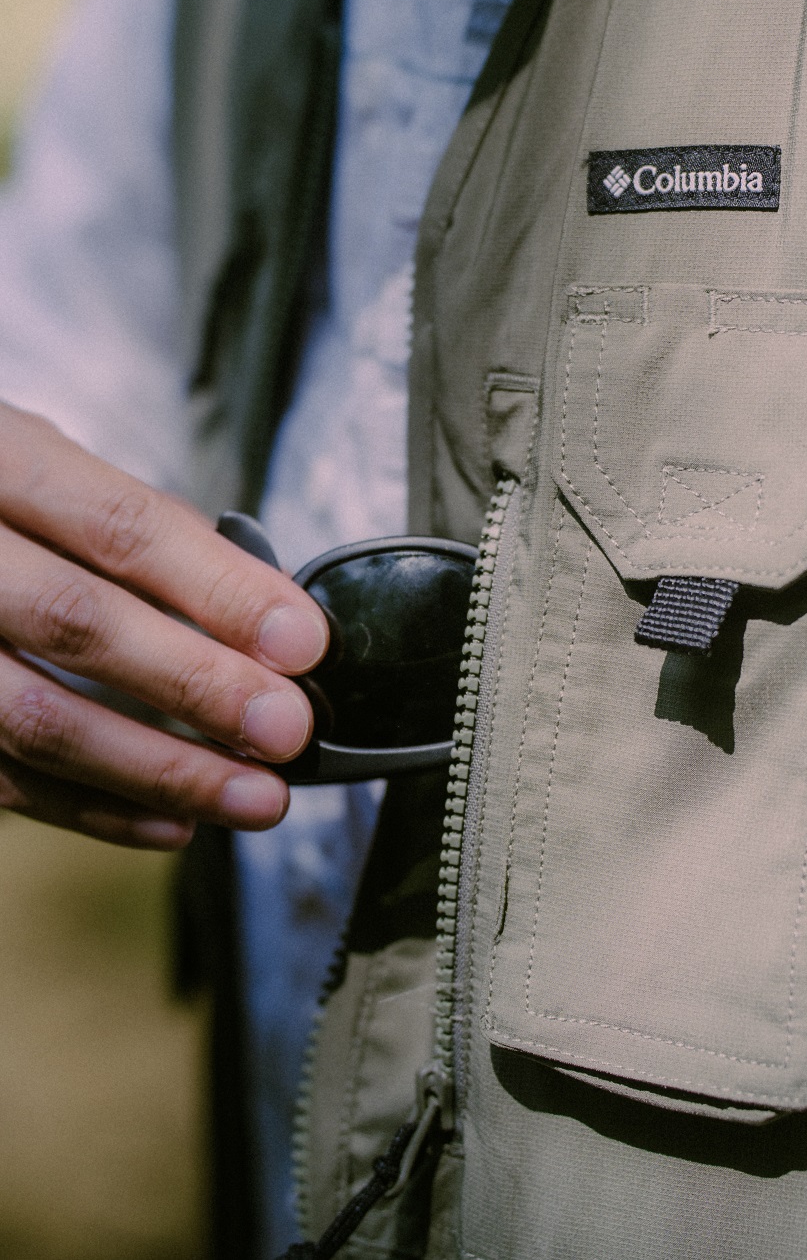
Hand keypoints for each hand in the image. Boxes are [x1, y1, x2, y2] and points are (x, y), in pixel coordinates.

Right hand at [0, 403, 328, 848]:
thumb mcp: (44, 462)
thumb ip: (135, 525)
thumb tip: (259, 605)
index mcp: (0, 462)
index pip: (120, 526)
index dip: (219, 588)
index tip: (300, 641)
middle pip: (77, 621)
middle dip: (198, 683)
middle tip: (287, 727)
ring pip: (36, 719)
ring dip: (160, 770)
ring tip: (252, 796)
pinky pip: (4, 779)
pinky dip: (96, 809)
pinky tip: (173, 819)